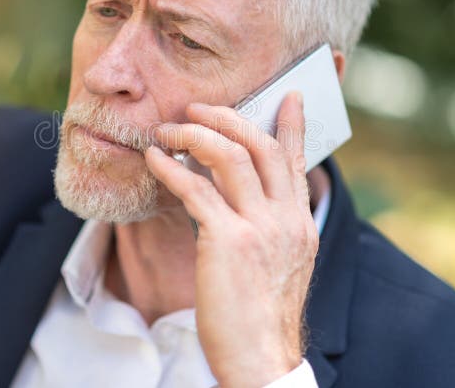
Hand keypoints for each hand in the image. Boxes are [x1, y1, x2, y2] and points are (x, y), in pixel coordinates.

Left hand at [144, 92, 317, 387]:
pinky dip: (171, 168)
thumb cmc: (262, 317)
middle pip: (261, 146)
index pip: (297, 161)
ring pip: (230, 156)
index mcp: (300, 224)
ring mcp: (260, 229)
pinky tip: (154, 159)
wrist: (261, 360)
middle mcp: (286, 219)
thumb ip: (271, 228)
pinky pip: (196, 190)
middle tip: (199, 109)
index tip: (287, 95)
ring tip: (170, 130)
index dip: (293, 123)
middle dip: (228, 119)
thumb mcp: (281, 266)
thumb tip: (245, 200)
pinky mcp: (228, 242)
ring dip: (196, 136)